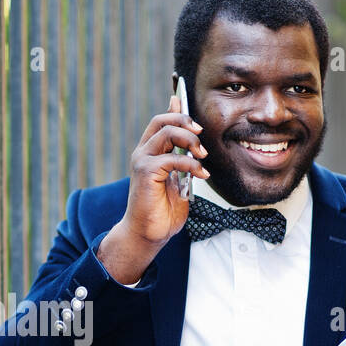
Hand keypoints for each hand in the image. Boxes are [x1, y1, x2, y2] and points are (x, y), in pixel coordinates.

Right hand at [124, 93, 208, 243]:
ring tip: (203, 156)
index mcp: (150, 152)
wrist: (147, 233)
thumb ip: (183, 161)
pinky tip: (201, 175)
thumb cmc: (162, 211)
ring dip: (190, 140)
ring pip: (166, 132)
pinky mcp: (145, 172)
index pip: (161, 121)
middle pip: (161, 120)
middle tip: (201, 133)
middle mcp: (143, 152)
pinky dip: (191, 164)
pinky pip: (172, 158)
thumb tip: (193, 147)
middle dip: (184, 121)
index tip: (195, 117)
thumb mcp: (178, 180)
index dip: (176, 111)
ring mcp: (142, 161)